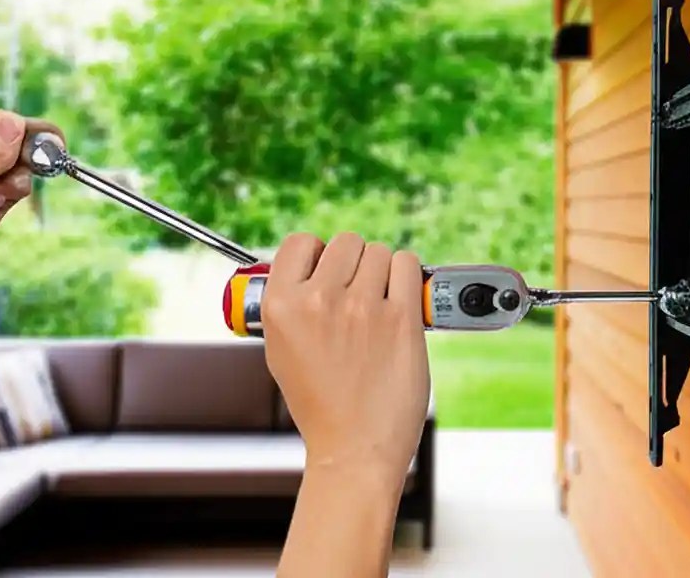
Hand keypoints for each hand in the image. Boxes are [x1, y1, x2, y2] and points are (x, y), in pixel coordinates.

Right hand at [262, 232, 430, 485]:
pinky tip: (401, 300)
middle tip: (357, 293)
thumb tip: (310, 266)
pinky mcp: (401, 318)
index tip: (326, 272)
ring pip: (380, 252)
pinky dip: (408, 277)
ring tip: (379, 305)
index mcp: (281, 306)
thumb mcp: (280, 351)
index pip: (301, 242)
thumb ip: (290, 304)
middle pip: (346, 242)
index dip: (317, 254)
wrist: (354, 447)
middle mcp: (320, 300)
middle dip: (354, 263)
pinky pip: (409, 265)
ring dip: (383, 271)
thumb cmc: (321, 404)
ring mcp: (363, 307)